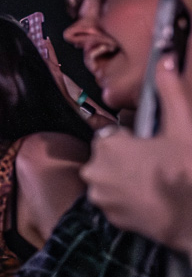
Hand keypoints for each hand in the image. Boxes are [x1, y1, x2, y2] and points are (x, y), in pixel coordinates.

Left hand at [82, 51, 191, 255]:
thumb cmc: (186, 171)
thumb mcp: (182, 127)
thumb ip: (170, 91)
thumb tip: (165, 60)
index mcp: (106, 145)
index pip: (113, 135)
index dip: (133, 139)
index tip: (150, 145)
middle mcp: (94, 170)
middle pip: (109, 156)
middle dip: (128, 158)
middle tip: (156, 164)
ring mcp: (99, 195)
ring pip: (110, 178)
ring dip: (127, 177)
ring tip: (155, 181)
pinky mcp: (108, 215)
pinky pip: (114, 200)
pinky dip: (127, 197)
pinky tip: (151, 197)